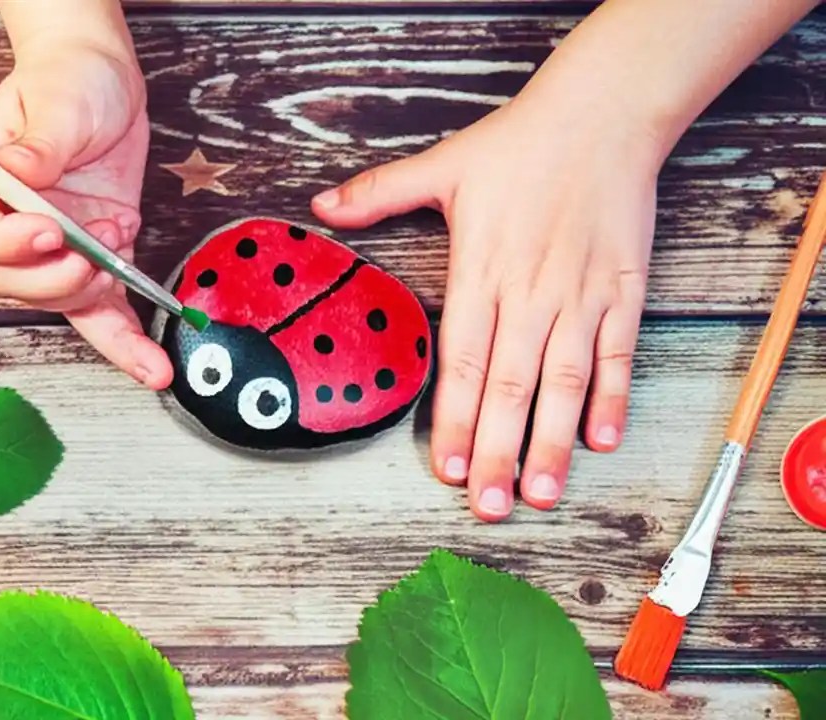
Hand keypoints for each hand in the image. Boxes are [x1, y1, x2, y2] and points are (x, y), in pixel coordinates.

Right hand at [0, 41, 171, 389]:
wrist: (102, 83)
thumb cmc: (66, 82)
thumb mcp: (57, 100)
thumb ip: (40, 139)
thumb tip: (18, 168)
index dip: (3, 244)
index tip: (46, 229)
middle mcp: (7, 228)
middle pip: (8, 281)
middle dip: (52, 279)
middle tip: (91, 257)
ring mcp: (50, 252)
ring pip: (56, 302)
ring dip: (91, 294)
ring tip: (119, 252)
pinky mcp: (91, 263)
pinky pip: (101, 315)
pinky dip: (126, 343)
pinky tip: (151, 368)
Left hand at [311, 94, 659, 521]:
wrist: (601, 116)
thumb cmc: (518, 144)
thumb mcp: (440, 166)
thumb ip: (378, 195)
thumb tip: (320, 208)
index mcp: (480, 273)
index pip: (462, 361)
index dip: (452, 419)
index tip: (444, 468)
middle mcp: (529, 295)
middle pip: (510, 386)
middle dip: (497, 451)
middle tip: (487, 506)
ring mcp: (579, 297)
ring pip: (564, 382)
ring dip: (553, 442)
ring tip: (541, 494)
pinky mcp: (622, 291)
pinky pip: (617, 354)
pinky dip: (612, 397)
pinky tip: (601, 441)